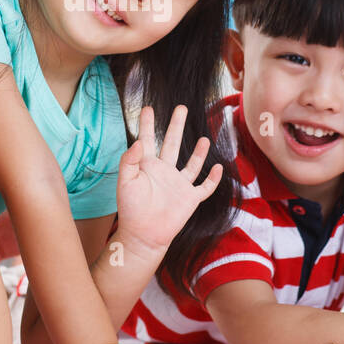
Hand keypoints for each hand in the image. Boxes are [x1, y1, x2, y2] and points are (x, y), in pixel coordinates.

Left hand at [115, 105, 222, 259]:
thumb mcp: (125, 181)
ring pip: (192, 163)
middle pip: (172, 143)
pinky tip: (218, 167)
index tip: (147, 108)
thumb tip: (139, 142)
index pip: (147, 139)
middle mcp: (164, 171)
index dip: (146, 124)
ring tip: (204, 138)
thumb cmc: (131, 209)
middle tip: (181, 108)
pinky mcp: (190, 198)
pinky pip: (205, 187)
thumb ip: (129, 160)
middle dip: (176, 125)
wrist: (143, 235)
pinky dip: (213, 178)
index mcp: (147, 166)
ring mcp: (178, 184)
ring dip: (199, 152)